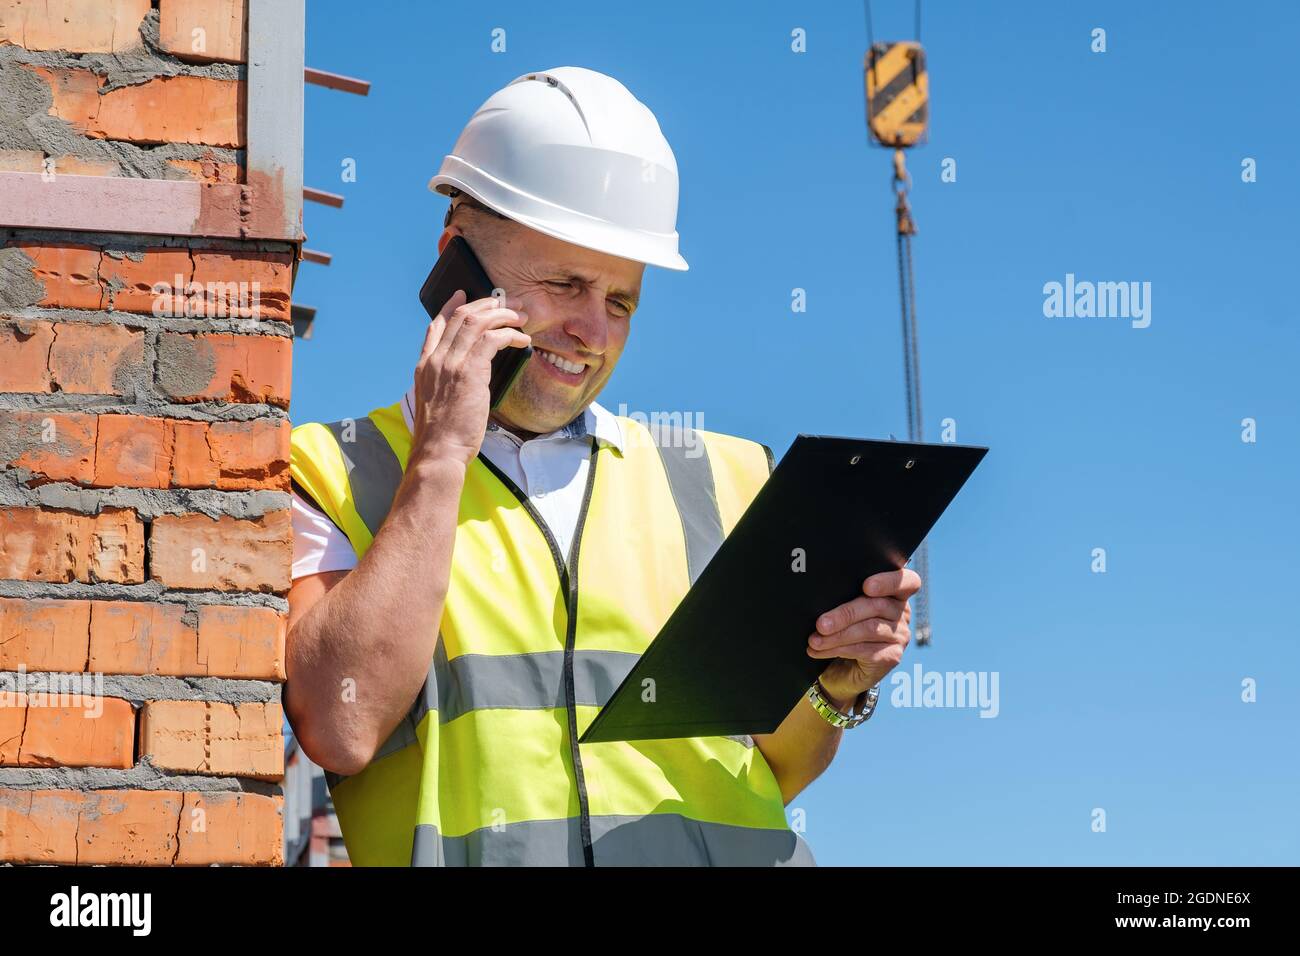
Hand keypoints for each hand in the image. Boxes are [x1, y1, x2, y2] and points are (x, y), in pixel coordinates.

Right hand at [410, 289, 530, 466]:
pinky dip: (510, 334)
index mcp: (424, 366)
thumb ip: (446, 383)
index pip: (436, 325)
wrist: (438, 451)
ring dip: (503, 315)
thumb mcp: (435, 403)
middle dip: (486, 305)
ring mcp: (451, 363)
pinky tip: (522, 339)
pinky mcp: (470, 371)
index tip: (463, 295)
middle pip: (460, 316)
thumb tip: (469, 377)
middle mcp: (435, 359)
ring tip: (521, 317)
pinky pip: (493, 339)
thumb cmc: (442, 436)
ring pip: (477, 322)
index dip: (450, 306)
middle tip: (507, 304)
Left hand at [806, 568, 920, 707]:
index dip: (889, 581)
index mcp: (894, 593)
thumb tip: (822, 593)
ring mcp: (900, 636)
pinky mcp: (892, 656)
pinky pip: (865, 650)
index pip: (907, 581)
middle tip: (821, 623)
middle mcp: (901, 613)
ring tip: (815, 640)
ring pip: (870, 629)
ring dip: (837, 635)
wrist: (842, 670)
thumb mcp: (843, 609)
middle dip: (845, 614)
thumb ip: (843, 597)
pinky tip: (820, 651)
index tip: (867, 586)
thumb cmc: (841, 630)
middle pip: (878, 606)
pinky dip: (838, 649)